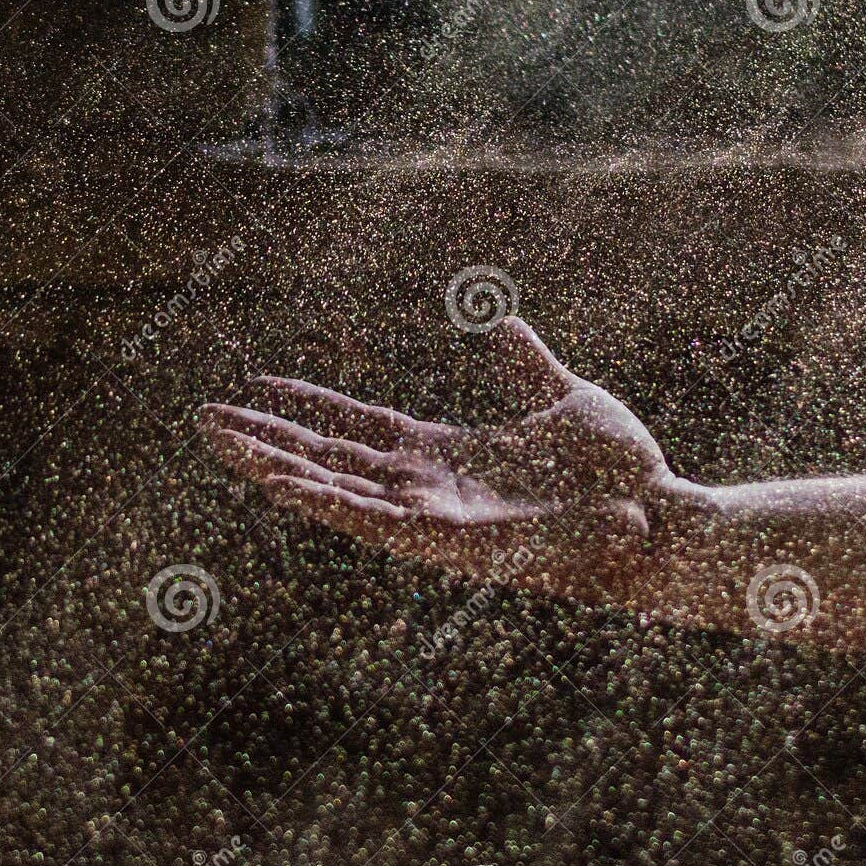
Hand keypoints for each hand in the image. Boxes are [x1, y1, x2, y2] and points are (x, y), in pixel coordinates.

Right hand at [199, 317, 693, 604]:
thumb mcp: (567, 400)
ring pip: (333, 491)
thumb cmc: (622, 471)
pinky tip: (275, 480)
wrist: (662, 518)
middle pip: (326, 459)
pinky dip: (321, 501)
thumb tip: (499, 322)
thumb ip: (526, 367)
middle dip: (264, 440)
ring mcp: (433, 519)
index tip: (259, 383)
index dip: (309, 405)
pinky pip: (370, 522)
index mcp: (448, 456)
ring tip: (216, 441)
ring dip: (271, 466)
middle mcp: (428, 491)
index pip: (359, 427)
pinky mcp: (446, 544)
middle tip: (202, 419)